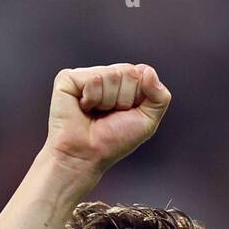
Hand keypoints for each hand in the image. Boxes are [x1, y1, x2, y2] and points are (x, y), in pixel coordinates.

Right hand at [43, 63, 170, 179]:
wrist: (86, 156)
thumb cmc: (112, 142)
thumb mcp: (147, 122)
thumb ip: (160, 97)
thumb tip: (149, 72)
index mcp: (124, 83)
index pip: (143, 72)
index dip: (138, 96)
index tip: (126, 113)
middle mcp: (106, 76)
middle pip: (129, 72)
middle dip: (124, 99)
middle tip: (108, 115)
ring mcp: (87, 76)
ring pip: (112, 75)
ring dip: (107, 102)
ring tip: (95, 114)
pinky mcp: (68, 79)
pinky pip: (93, 79)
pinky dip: (91, 98)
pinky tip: (83, 108)